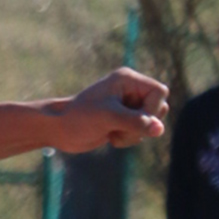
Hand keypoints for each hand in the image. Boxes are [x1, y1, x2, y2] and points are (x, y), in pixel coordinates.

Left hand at [54, 68, 169, 152]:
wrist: (58, 130)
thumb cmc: (78, 118)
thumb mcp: (108, 118)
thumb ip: (136, 122)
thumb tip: (160, 129)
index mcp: (127, 79)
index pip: (160, 92)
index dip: (152, 109)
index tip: (134, 120)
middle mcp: (130, 90)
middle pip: (159, 108)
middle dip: (143, 124)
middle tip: (120, 127)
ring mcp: (127, 106)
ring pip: (152, 123)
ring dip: (134, 134)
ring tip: (112, 132)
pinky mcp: (123, 121)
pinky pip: (141, 132)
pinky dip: (129, 139)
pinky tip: (110, 137)